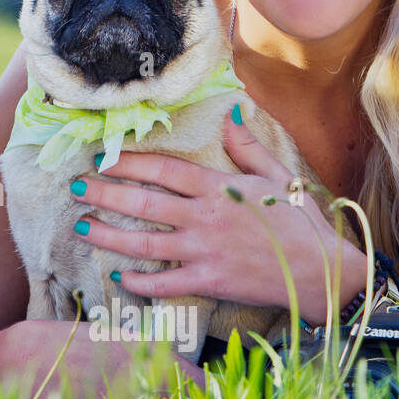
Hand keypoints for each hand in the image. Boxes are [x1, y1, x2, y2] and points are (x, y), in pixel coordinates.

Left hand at [69, 106, 366, 323]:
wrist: (323, 273)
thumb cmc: (300, 223)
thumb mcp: (278, 177)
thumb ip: (248, 148)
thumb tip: (231, 114)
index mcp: (219, 188)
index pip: (164, 170)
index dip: (129, 163)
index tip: (103, 160)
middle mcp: (205, 218)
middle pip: (143, 203)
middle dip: (104, 195)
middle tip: (76, 189)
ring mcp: (204, 252)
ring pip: (144, 244)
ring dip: (109, 236)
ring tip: (83, 228)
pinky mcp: (208, 283)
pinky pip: (165, 284)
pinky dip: (139, 283)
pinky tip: (119, 277)